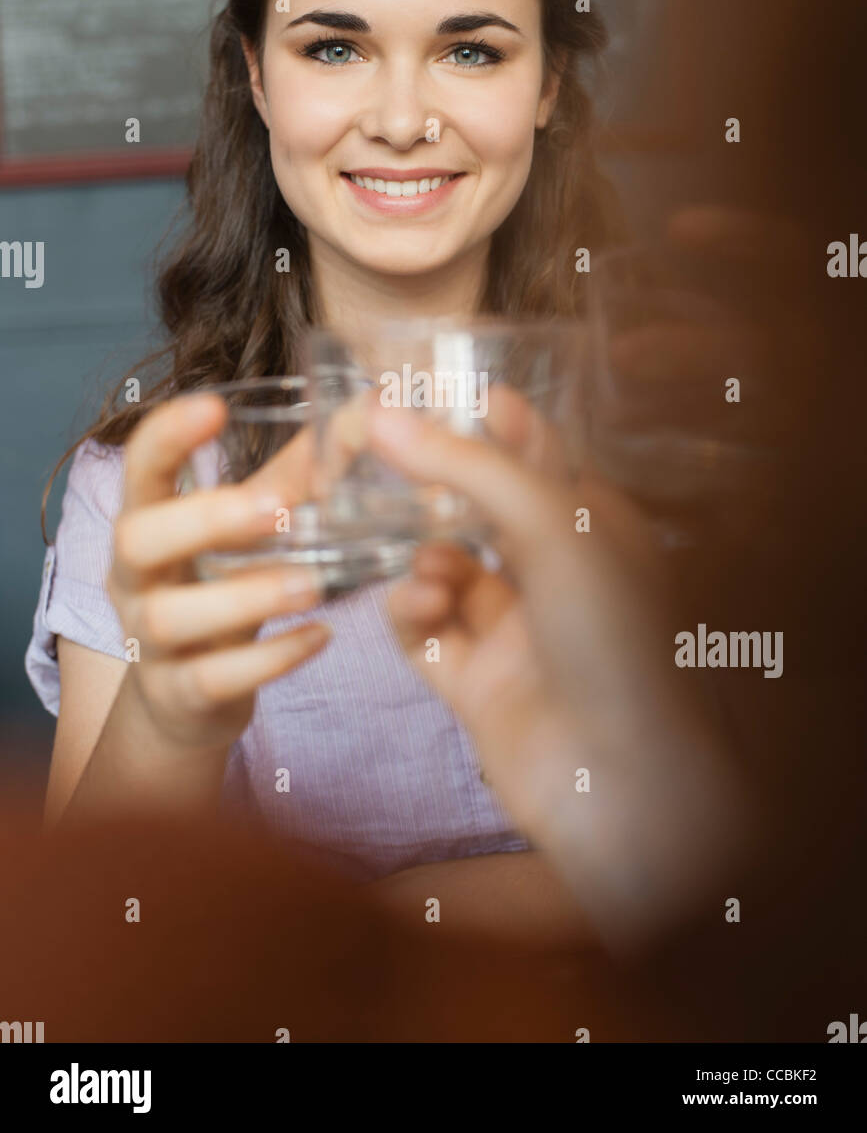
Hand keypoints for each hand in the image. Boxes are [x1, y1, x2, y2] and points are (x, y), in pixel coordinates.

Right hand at [107, 393, 332, 752]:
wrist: (183, 700)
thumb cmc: (220, 589)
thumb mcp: (247, 534)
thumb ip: (295, 477)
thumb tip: (365, 413)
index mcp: (148, 520)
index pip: (139, 467)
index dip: (166, 435)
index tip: (213, 407)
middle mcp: (134, 578)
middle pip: (136, 539)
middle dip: (204, 518)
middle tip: (278, 509)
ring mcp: (149, 641)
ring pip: (172, 617)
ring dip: (247, 596)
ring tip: (314, 583)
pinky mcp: (179, 695)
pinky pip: (213, 679)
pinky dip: (270, 659)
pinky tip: (320, 637)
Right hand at [362, 397, 754, 952]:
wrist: (622, 782)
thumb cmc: (612, 636)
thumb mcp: (551, 526)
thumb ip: (465, 466)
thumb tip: (382, 414)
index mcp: (596, 528)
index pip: (540, 457)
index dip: (493, 421)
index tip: (435, 388)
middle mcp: (557, 576)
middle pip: (481, 511)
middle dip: (434, 488)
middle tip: (377, 453)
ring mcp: (516, 633)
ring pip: (446, 571)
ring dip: (425, 560)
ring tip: (428, 572)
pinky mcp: (478, 685)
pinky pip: (426, 633)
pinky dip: (411, 614)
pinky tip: (418, 609)